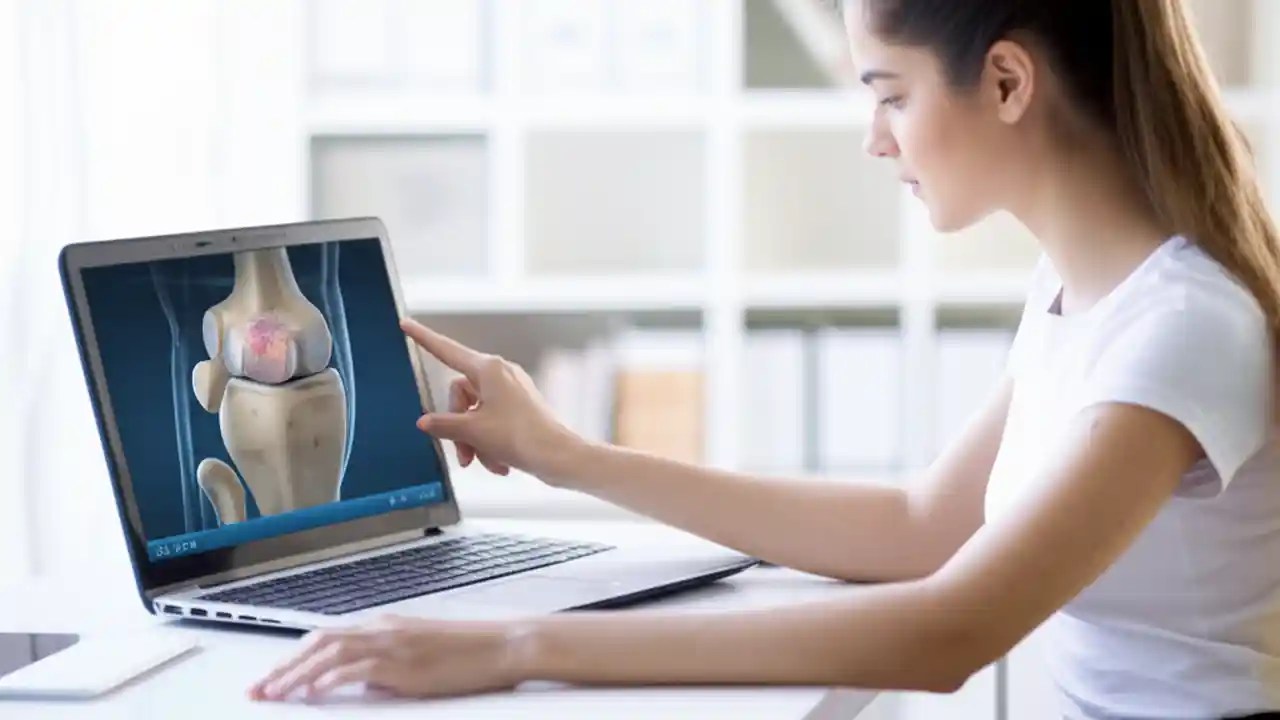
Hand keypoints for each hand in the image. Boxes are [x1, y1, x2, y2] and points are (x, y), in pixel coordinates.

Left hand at [247, 615, 525, 701]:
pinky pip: (360, 667)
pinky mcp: (406, 661)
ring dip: (298, 674)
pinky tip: (316, 689)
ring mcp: (394, 643)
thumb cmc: (470, 654)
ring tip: (276, 693)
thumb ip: (386, 669)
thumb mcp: (419, 662)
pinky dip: (334, 676)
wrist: (503, 646)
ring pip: (331, 652)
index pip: (327, 638)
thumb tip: (362, 686)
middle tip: (259, 690)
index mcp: (385, 627)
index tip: (272, 679)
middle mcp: (383, 629)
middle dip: (284, 667)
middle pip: (320, 642)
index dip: (294, 658)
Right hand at [400, 318, 582, 483]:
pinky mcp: (520, 407)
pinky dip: (490, 443)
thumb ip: (443, 424)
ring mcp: (511, 390)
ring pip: (475, 413)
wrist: (557, 456)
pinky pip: (492, 421)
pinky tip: (499, 465)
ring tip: (483, 463)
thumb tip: (425, 421)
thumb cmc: (519, 437)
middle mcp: (500, 373)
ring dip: (474, 440)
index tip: (405, 324)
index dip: (423, 339)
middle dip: (458, 427)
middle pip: (460, 395)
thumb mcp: (473, 431)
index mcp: (488, 369)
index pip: (447, 350)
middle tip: (463, 455)